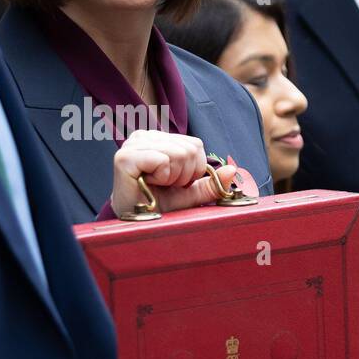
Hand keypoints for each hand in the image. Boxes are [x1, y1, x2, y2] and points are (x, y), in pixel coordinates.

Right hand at [111, 130, 237, 217]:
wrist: (135, 222)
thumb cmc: (158, 204)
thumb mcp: (190, 193)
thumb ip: (210, 182)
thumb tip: (232, 170)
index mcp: (158, 138)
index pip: (195, 144)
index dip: (192, 169)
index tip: (173, 182)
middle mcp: (144, 136)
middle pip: (190, 149)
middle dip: (184, 175)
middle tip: (163, 185)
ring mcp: (133, 144)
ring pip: (179, 154)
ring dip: (172, 178)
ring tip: (155, 185)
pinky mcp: (125, 157)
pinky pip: (162, 160)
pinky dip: (162, 177)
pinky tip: (147, 183)